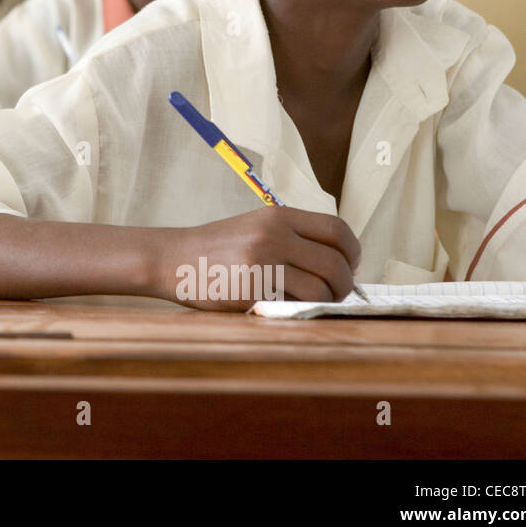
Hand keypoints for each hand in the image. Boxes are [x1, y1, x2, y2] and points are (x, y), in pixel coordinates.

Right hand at [154, 207, 360, 310]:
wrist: (173, 259)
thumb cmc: (216, 249)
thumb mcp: (255, 227)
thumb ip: (293, 237)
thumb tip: (340, 263)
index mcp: (277, 215)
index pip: (336, 229)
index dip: (352, 251)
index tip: (350, 264)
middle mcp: (273, 234)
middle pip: (335, 261)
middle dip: (344, 283)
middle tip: (337, 293)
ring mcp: (264, 261)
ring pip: (321, 288)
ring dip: (327, 302)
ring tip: (315, 305)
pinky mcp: (254, 288)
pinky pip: (295, 304)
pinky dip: (300, 310)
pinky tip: (290, 308)